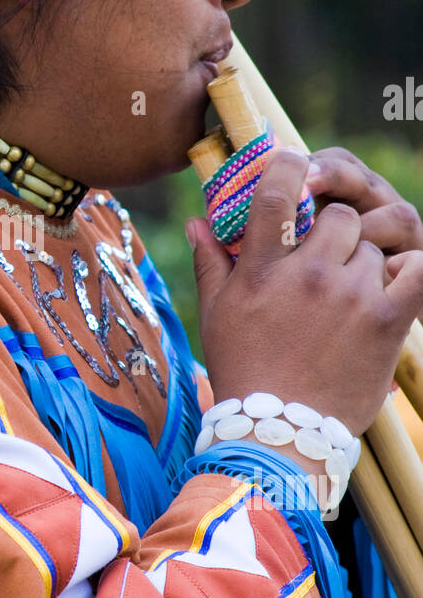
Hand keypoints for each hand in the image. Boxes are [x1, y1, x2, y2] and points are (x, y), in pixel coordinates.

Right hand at [187, 149, 422, 439]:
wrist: (280, 434)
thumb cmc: (244, 371)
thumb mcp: (216, 315)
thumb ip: (211, 262)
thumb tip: (196, 220)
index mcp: (260, 270)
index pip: (274, 194)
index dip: (286, 166)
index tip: (293, 163)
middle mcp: (306, 274)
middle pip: (338, 217)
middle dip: (335, 232)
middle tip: (328, 259)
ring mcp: (348, 295)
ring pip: (373, 245)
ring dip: (366, 261)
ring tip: (352, 292)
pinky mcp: (384, 319)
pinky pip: (413, 269)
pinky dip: (408, 271)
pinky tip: (392, 287)